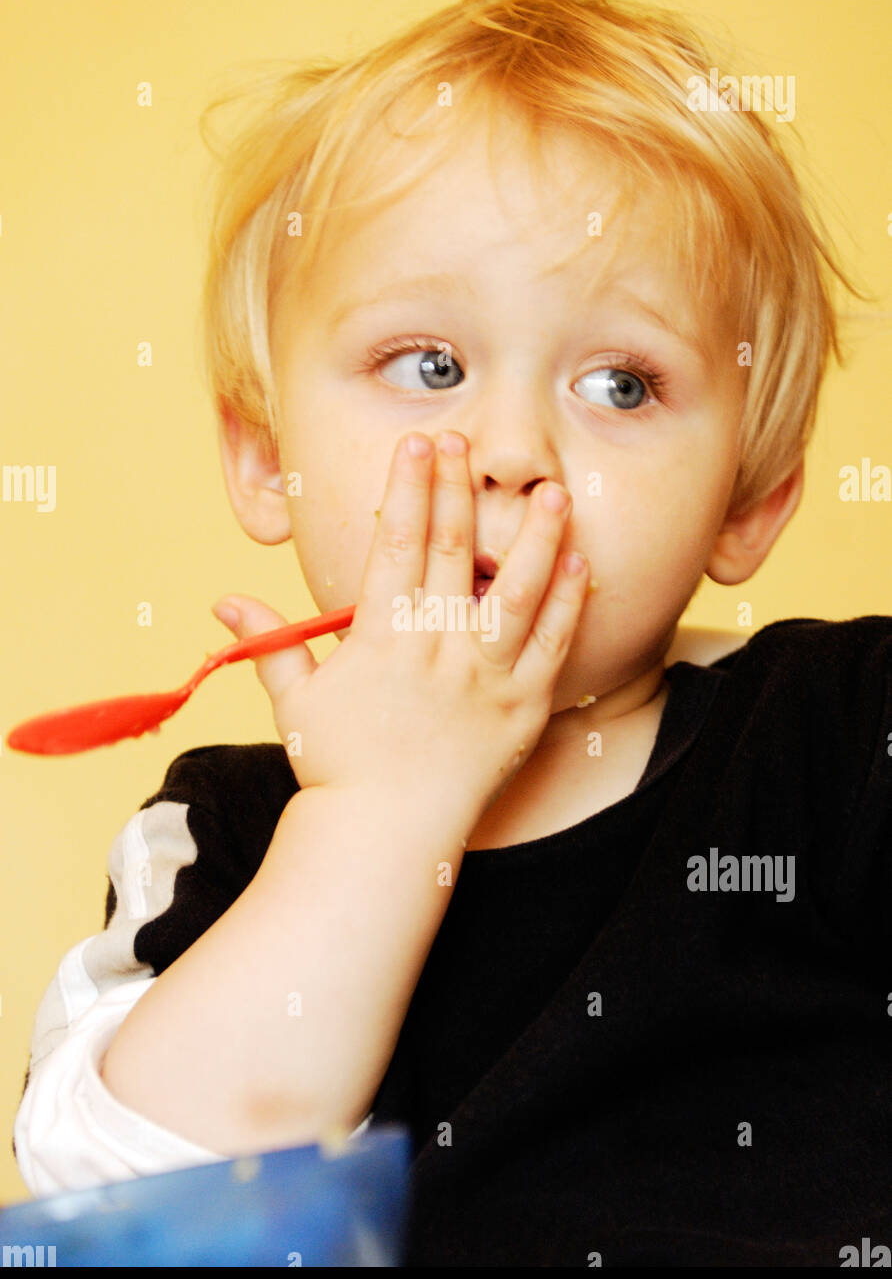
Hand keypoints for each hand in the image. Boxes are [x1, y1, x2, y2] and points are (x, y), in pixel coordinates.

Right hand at [212, 430, 591, 824]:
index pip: (398, 544)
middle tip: (468, 442)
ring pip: (519, 591)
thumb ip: (271, 642)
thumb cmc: (336, 768)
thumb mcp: (294, 701)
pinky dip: (568, 606)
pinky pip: (552, 647)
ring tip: (554, 494)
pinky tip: (580, 567)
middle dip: (460, 490)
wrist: (386, 836)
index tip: (419, 444)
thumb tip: (223, 603)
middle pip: (455, 552)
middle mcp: (439, 647)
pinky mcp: (523, 707)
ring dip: (538, 538)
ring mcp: (486, 676)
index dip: (411, 489)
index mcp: (384, 638)